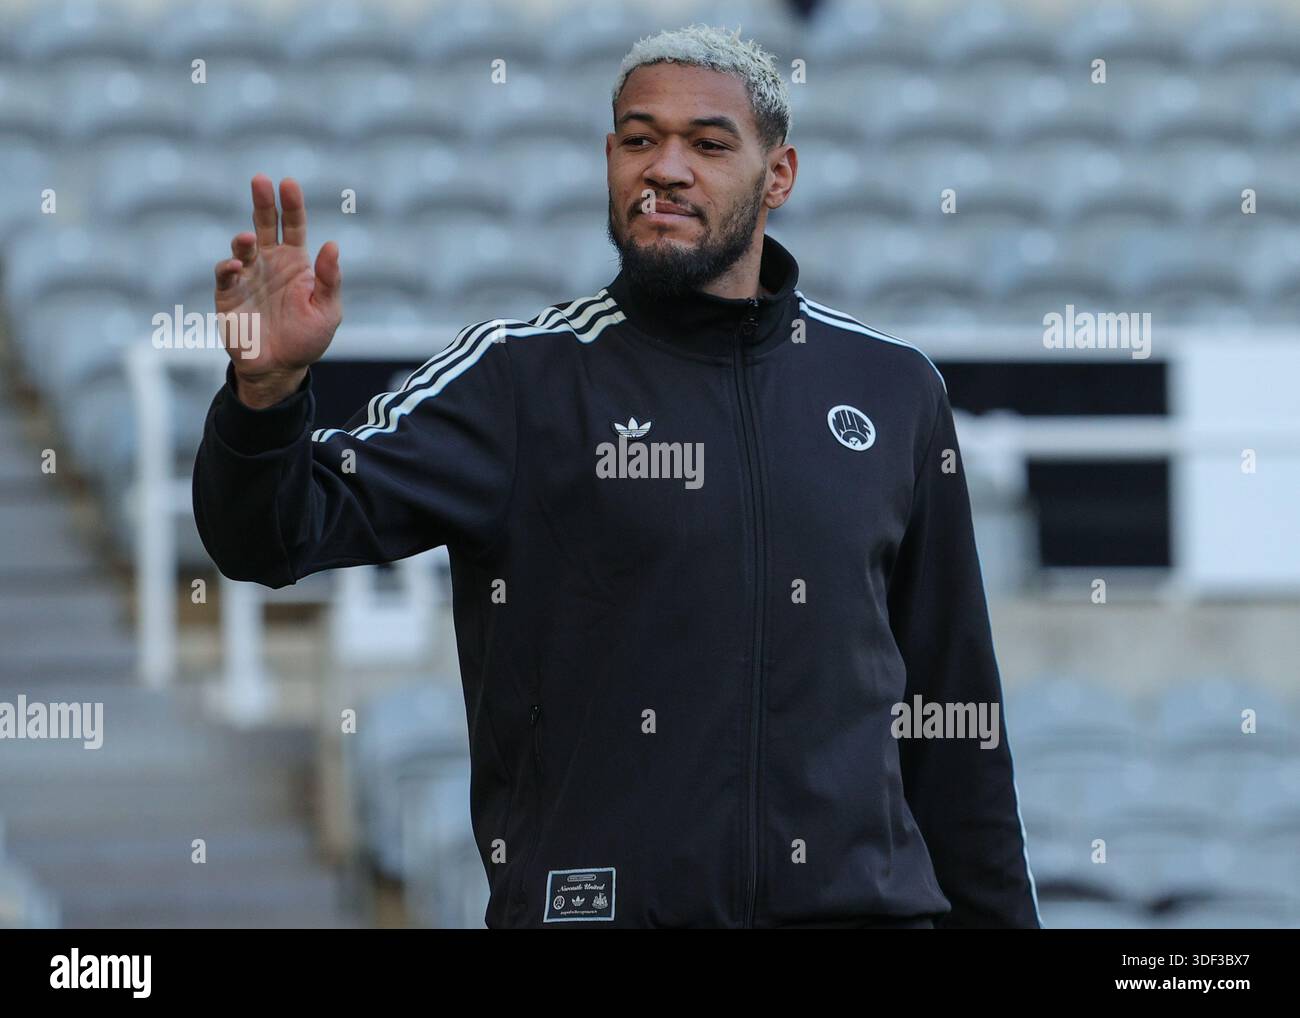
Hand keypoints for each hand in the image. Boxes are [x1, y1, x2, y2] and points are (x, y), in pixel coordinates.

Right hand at [214, 175, 341, 407]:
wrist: (279, 369)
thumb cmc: (306, 338)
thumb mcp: (327, 310)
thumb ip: (329, 279)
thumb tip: (332, 244)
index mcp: (295, 262)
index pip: (293, 226)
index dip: (291, 205)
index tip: (288, 183)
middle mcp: (269, 263)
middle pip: (265, 224)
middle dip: (262, 202)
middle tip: (259, 180)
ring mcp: (247, 277)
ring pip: (242, 247)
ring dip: (244, 240)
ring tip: (248, 238)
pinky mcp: (228, 295)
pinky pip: (225, 275)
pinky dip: (229, 267)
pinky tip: (236, 266)